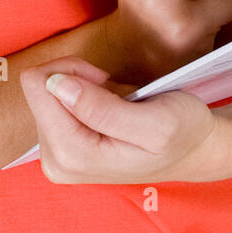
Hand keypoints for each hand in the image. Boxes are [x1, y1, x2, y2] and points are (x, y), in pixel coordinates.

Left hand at [20, 57, 225, 184]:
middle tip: (113, 91)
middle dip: (78, 78)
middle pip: (39, 88)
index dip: (75, 70)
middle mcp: (56, 162)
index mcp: (73, 156)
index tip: (105, 81)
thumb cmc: (181, 133)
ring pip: (45, 92)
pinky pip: (53, 102)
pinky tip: (108, 110)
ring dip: (83, 87)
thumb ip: (103, 109)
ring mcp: (56, 157)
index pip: (38, 87)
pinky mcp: (59, 148)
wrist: (192, 151)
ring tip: (116, 104)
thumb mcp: (156, 122)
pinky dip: (83, 95)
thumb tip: (55, 85)